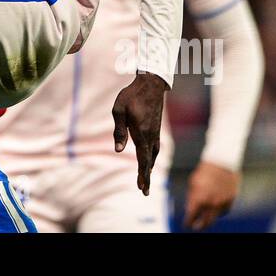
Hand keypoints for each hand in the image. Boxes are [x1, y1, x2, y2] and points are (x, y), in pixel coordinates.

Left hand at [111, 72, 167, 194]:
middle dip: (147, 177)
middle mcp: (151, 135)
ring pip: (153, 155)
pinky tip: (150, 159)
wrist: (151, 83)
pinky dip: (152, 157)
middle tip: (145, 192)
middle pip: (149, 161)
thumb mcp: (119, 110)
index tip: (143, 188)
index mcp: (141, 133)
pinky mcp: (156, 128)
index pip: (143, 159)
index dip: (143, 175)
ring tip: (146, 178)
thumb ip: (119, 130)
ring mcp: (155, 132)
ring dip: (150, 167)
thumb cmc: (131, 95)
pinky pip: (155, 147)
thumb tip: (119, 150)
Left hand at [185, 161, 239, 230]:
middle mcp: (211, 203)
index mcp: (199, 199)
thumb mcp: (193, 183)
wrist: (223, 162)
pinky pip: (224, 211)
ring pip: (215, 217)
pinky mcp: (231, 200)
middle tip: (196, 226)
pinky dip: (219, 211)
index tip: (186, 224)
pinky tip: (215, 207)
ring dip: (209, 218)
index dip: (188, 222)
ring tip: (205, 216)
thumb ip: (192, 197)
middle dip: (199, 226)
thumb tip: (191, 209)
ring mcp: (222, 203)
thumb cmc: (205, 171)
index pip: (192, 216)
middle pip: (205, 222)